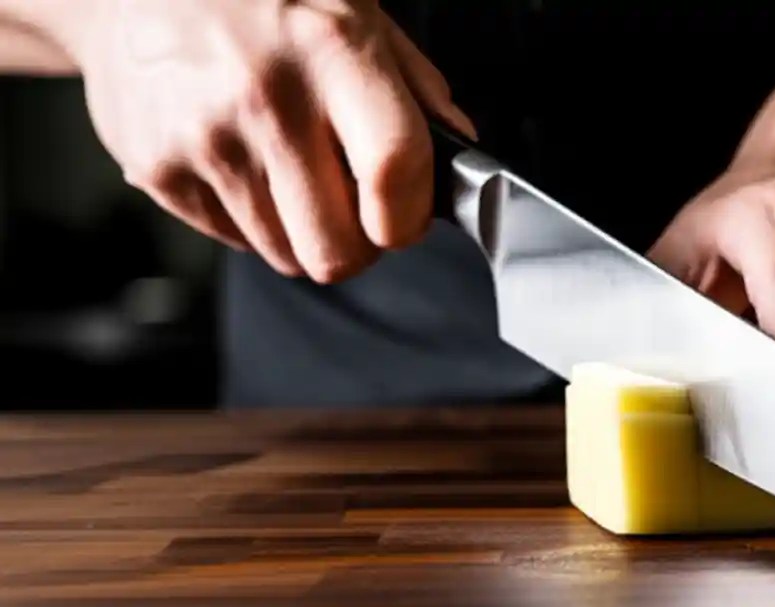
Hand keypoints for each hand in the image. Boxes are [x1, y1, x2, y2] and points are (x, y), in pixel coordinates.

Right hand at [66, 0, 474, 282]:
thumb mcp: (355, 9)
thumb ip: (414, 87)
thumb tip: (459, 152)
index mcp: (331, 50)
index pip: (394, 173)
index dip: (409, 217)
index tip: (405, 216)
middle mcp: (267, 99)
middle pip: (338, 250)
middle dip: (357, 242)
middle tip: (352, 207)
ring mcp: (205, 138)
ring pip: (287, 256)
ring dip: (301, 230)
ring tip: (288, 167)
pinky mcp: (157, 168)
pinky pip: (234, 240)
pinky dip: (249, 218)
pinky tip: (243, 160)